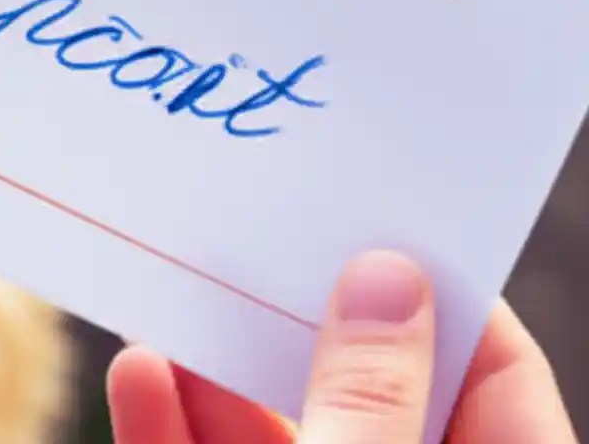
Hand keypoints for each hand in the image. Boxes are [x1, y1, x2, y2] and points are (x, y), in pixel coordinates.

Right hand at [107, 251, 579, 442]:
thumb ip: (371, 396)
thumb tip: (383, 280)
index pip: (498, 378)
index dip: (445, 295)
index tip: (383, 219)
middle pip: (369, 395)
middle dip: (302, 322)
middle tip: (259, 235)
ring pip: (274, 437)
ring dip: (217, 374)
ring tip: (178, 291)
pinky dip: (170, 430)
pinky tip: (141, 375)